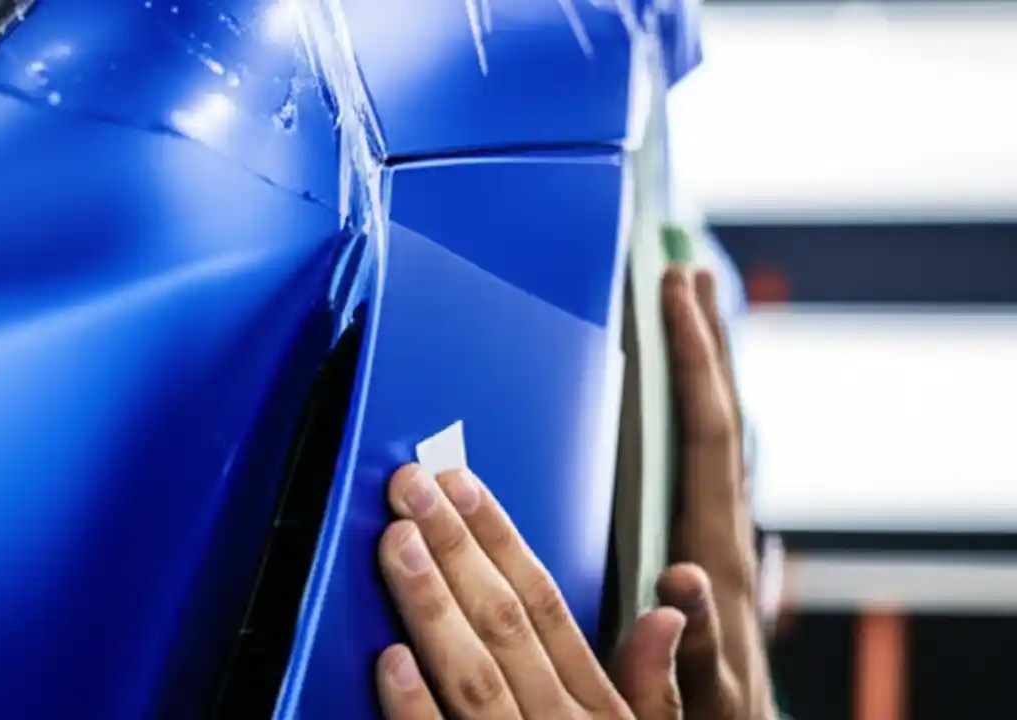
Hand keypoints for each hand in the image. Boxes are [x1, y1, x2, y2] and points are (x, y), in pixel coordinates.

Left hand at [375, 464, 686, 718]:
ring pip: (473, 674)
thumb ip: (651, 687)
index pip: (544, 604)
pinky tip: (389, 659)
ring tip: (397, 542)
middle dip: (456, 546)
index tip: (461, 484)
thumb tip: (666, 614)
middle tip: (412, 486)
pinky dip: (414, 706)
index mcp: (597, 707)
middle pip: (505, 622)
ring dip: (433, 604)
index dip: (500, 538)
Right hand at [658, 267, 776, 719]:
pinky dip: (695, 418)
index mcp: (714, 558)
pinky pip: (705, 467)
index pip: (708, 439)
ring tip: (686, 316)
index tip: (672, 295)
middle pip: (721, 422)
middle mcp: (723, 538)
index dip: (692, 362)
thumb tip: (678, 583)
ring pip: (716, 441)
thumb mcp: (693, 708)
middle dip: (705, 345)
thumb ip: (691, 655)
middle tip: (685, 275)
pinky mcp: (707, 554)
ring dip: (704, 374)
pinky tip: (680, 405)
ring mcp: (718, 542)